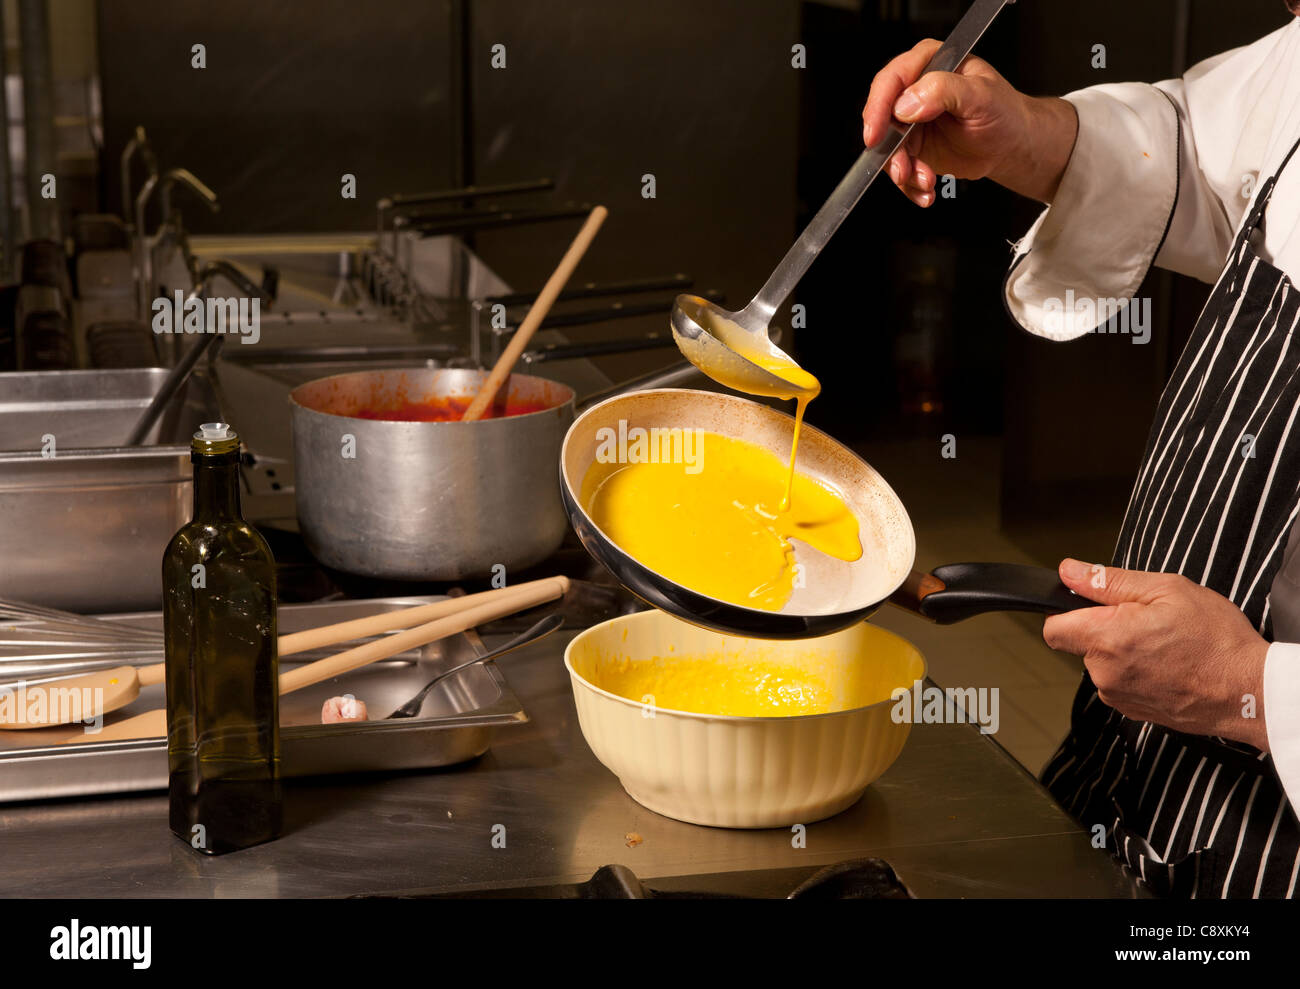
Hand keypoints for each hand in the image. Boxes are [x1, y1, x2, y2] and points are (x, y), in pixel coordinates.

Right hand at [861, 38, 1077, 205]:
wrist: (1012, 144)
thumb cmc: (1004, 112)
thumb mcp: (981, 95)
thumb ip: (945, 90)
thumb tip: (906, 104)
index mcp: (930, 63)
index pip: (891, 80)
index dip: (878, 107)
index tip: (877, 134)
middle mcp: (914, 90)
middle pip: (882, 118)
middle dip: (891, 150)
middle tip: (904, 170)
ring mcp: (910, 121)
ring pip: (888, 149)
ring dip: (903, 172)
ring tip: (926, 182)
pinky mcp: (912, 147)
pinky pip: (899, 168)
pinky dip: (910, 185)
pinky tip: (927, 190)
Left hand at [1043, 559, 1269, 750]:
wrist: (1250, 692)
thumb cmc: (1216, 640)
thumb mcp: (1166, 590)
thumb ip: (1109, 581)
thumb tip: (1070, 571)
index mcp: (1106, 638)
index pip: (1054, 628)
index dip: (1068, 612)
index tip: (1090, 606)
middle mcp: (1105, 672)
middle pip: (1081, 644)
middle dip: (1105, 629)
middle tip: (1147, 622)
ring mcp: (1118, 695)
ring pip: (1102, 664)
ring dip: (1123, 652)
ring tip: (1164, 645)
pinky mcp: (1134, 711)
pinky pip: (1121, 683)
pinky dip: (1137, 673)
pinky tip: (1168, 665)